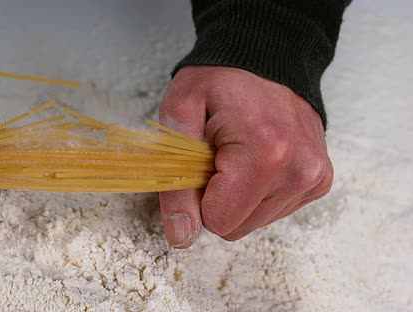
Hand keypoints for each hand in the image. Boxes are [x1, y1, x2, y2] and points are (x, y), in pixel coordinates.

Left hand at [159, 66, 332, 246]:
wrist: (266, 55)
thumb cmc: (220, 80)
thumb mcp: (180, 114)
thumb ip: (176, 182)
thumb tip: (181, 236)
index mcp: (265, 156)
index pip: (218, 222)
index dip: (199, 197)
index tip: (202, 162)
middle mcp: (299, 171)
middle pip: (236, 227)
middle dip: (218, 197)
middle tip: (218, 155)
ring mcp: (314, 177)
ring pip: (254, 221)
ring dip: (238, 194)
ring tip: (238, 153)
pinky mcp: (319, 180)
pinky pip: (274, 209)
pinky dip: (258, 191)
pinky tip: (257, 158)